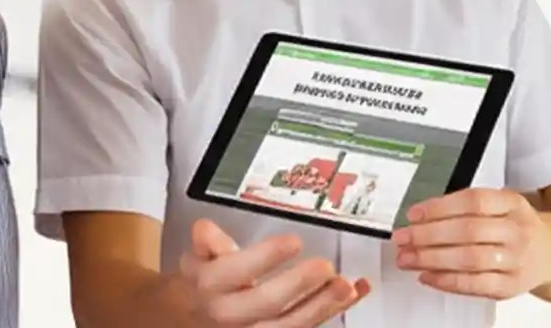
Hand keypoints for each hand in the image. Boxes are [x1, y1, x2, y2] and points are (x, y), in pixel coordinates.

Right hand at [179, 218, 370, 326]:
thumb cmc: (206, 283)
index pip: (235, 271)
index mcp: (211, 284)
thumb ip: (207, 241)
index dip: (265, 257)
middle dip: (299, 284)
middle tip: (324, 266)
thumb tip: (207, 231)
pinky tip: (355, 293)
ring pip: (291, 325)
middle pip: (267, 303)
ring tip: (346, 285)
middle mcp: (231, 313)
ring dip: (323, 305)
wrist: (196, 318)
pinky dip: (334, 311)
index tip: (292, 242)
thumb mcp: (196, 256)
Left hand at [391, 188, 550, 299]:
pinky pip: (475, 285)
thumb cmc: (515, 227)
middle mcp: (518, 230)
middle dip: (428, 235)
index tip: (413, 214)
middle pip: (468, 230)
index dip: (439, 207)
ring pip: (470, 259)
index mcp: (513, 203)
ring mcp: (517, 260)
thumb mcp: (500, 205)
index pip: (473, 201)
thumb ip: (464, 208)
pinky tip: (427, 276)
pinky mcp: (512, 286)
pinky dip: (446, 281)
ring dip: (431, 259)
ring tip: (407, 258)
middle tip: (402, 238)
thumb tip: (419, 218)